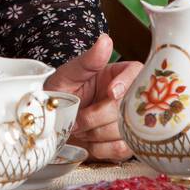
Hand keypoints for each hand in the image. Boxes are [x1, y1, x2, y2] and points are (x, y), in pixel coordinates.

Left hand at [45, 34, 141, 162]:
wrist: (52, 121)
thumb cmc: (61, 92)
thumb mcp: (70, 74)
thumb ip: (88, 60)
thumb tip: (105, 40)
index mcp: (121, 74)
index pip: (137, 74)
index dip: (127, 84)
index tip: (110, 92)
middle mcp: (129, 97)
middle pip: (129, 108)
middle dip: (98, 116)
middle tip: (77, 117)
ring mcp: (130, 122)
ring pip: (126, 131)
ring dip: (97, 133)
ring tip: (80, 128)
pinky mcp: (126, 142)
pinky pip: (121, 149)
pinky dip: (101, 149)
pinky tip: (89, 141)